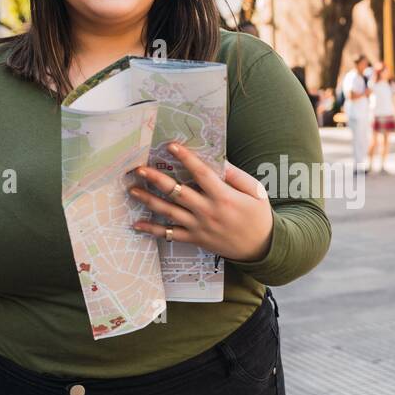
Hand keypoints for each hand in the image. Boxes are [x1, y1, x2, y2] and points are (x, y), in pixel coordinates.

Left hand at [128, 142, 273, 262]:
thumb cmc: (259, 216)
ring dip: (149, 200)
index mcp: (224, 196)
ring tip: (132, 190)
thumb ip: (235, 175)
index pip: (201, 173)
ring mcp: (199, 226)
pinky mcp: (196, 239)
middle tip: (139, 169)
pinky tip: (137, 225)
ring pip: (169, 212)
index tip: (171, 146)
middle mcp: (208, 211)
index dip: (186, 158)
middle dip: (157, 179)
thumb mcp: (255, 191)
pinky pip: (170, 234)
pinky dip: (153, 230)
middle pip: (178, 192)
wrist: (261, 248)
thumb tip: (217, 161)